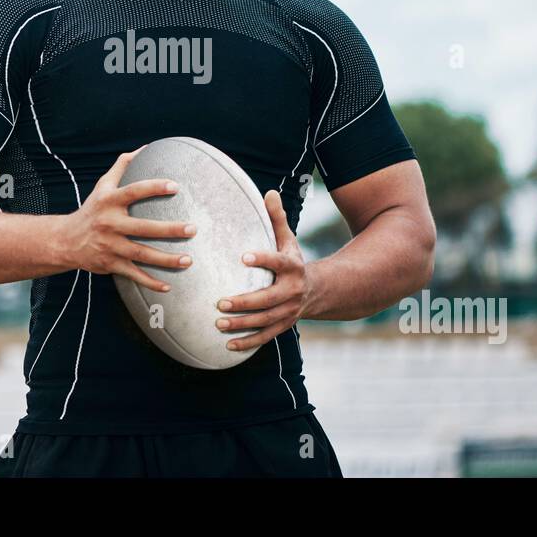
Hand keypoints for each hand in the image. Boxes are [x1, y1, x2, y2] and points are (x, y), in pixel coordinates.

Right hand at [53, 146, 195, 291]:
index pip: (134, 192)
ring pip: (141, 254)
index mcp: (110, 202)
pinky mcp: (110, 264)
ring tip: (188, 260)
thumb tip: (144, 148)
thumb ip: (122, 166)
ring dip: (166, 259)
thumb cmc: (92, 209)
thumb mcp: (102, 186)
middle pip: (143, 228)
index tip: (175, 187)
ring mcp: (110, 246)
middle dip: (169, 229)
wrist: (66, 240)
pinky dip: (149, 282)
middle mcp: (109, 223)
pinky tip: (167, 286)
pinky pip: (133, 274)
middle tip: (192, 229)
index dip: (154, 188)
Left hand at [216, 189, 310, 350]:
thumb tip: (268, 192)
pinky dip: (248, 342)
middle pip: (268, 299)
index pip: (278, 262)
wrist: (318, 290)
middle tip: (220, 302)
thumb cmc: (292, 261)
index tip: (243, 256)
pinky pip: (265, 336)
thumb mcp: (288, 239)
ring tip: (219, 322)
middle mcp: (292, 291)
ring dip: (242, 324)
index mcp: (292, 267)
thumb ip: (276, 218)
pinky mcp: (283, 325)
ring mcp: (288, 311)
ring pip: (264, 321)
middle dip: (244, 302)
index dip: (262, 259)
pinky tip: (228, 344)